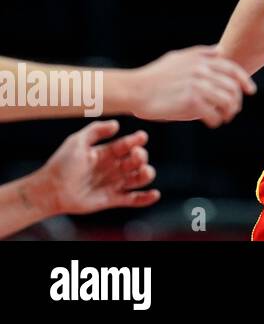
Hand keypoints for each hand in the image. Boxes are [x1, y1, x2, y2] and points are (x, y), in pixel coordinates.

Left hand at [31, 120, 159, 216]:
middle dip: (140, 157)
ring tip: (144, 172)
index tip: (141, 136)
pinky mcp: (112, 199)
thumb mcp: (76, 142)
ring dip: (146, 174)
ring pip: (138, 178)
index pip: (126, 145)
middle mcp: (112, 168)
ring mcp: (113, 183)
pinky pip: (133, 199)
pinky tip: (154, 194)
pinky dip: (145, 198)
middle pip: (136, 161)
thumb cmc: (61, 165)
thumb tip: (116, 124)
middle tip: (136, 155)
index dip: (136, 140)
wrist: (49, 190)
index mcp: (105, 153)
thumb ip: (96, 130)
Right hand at [129, 46, 255, 127]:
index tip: (250, 91)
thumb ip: (201, 53)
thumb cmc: (154, 75)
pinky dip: (216, 120)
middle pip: (232, 87)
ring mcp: (198, 86)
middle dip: (236, 101)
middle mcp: (202, 71)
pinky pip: (214, 114)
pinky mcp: (191, 102)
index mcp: (201, 60)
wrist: (134, 90)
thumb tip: (220, 51)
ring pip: (227, 101)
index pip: (233, 69)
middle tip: (233, 110)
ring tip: (223, 118)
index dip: (244, 81)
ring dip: (228, 112)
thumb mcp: (178, 57)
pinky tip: (212, 122)